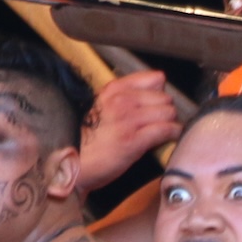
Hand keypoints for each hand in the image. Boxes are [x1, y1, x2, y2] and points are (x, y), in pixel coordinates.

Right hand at [80, 70, 183, 185]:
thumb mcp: (101, 108)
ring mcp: (127, 119)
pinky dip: (172, 135)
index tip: (157, 105)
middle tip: (160, 122)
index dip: (160, 93)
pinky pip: (166, 130)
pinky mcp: (133, 140)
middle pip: (165, 97)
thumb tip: (154, 94)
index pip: (155, 79)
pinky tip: (168, 140)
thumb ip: (123, 98)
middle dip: (166, 110)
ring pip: (169, 112)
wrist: (69, 163)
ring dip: (170, 123)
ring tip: (163, 132)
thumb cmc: (86, 138)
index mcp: (113, 90)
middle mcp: (120, 101)